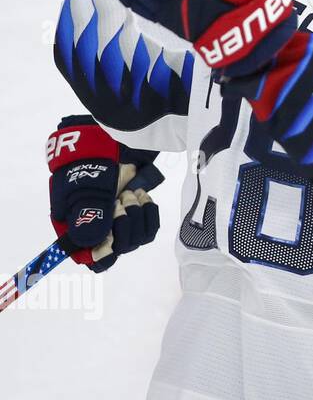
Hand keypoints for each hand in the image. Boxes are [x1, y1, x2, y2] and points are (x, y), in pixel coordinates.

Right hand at [46, 116, 161, 272]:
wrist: (111, 141)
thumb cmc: (91, 164)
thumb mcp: (87, 188)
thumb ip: (90, 215)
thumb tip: (93, 243)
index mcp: (76, 227)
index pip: (93, 258)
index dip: (102, 253)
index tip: (110, 239)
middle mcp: (97, 228)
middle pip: (119, 248)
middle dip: (123, 225)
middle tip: (120, 201)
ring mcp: (118, 220)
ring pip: (136, 239)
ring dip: (136, 216)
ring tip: (130, 194)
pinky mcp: (138, 212)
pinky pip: (149, 227)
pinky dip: (148, 213)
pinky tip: (143, 196)